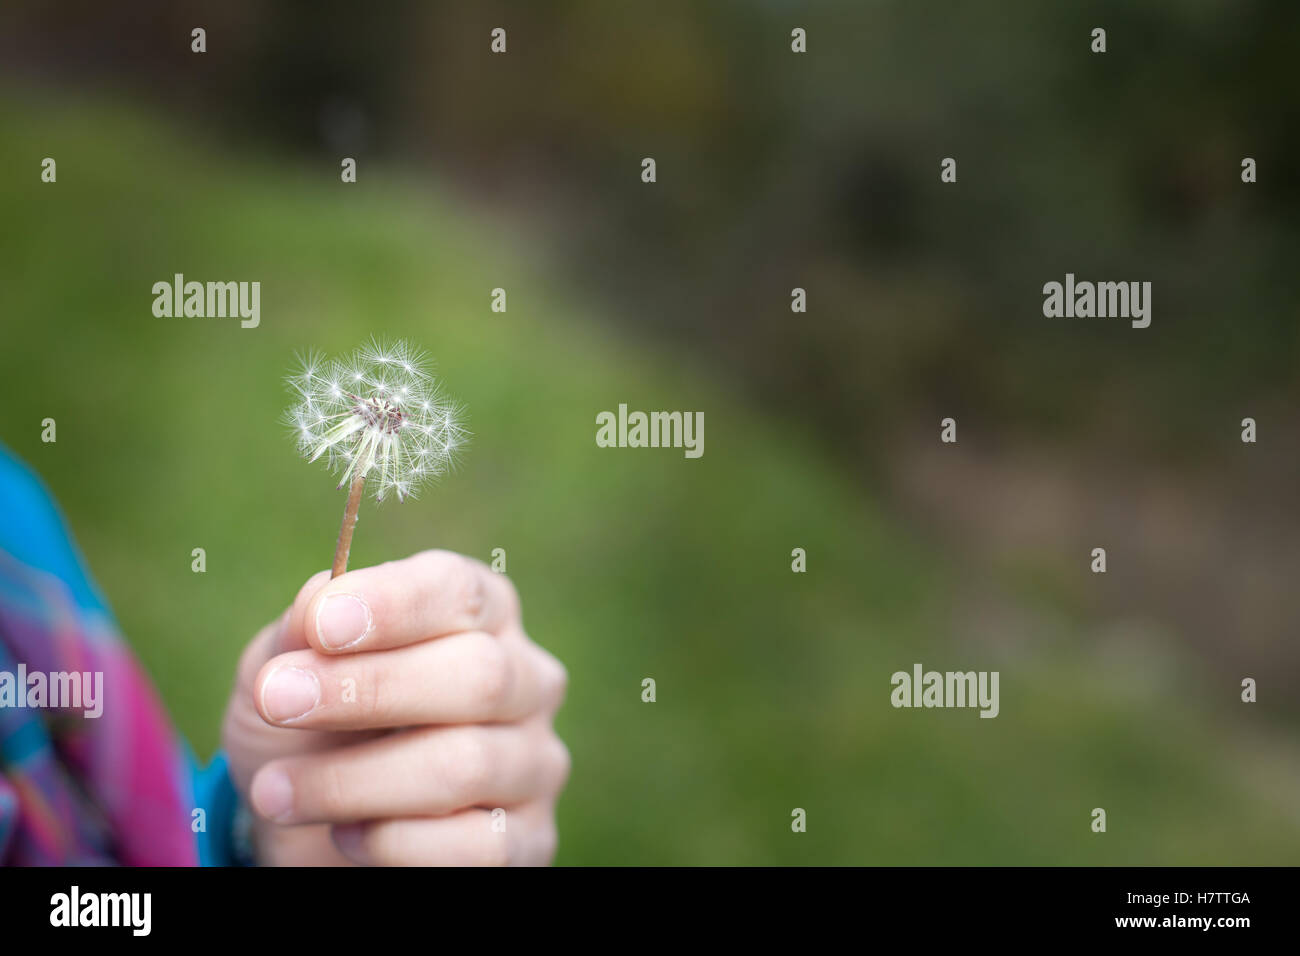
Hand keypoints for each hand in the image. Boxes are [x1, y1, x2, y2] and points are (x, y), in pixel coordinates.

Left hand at [220, 550, 569, 864]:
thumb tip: (317, 599)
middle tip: (279, 701)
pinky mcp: (529, 839)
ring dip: (354, 780)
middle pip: (480, 674)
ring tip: (274, 791)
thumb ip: (299, 630)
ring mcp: (535, 762)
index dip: (393, 605)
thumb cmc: (312, 725)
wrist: (310, 827)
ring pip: (467, 765)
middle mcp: (527, 680)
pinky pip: (479, 846)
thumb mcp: (284, 666)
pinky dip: (395, 843)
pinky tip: (346, 836)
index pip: (459, 592)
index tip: (322, 626)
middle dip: (369, 689)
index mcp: (481, 615)